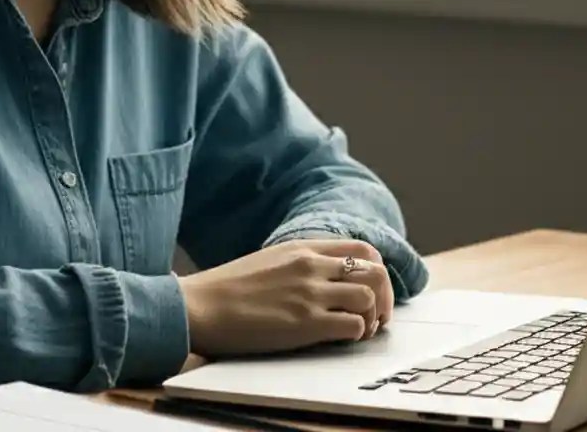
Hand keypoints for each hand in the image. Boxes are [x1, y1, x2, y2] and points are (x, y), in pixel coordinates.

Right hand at [177, 238, 394, 357]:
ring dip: (372, 317)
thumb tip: (325, 277)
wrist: (201, 306)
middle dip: (385, 296)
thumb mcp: (270, 260)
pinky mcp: (305, 322)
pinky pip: (353, 325)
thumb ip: (300, 263)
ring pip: (369, 297)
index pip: (362, 250)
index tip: (374, 289)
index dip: (377, 271)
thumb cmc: (227, 289)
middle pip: (375, 271)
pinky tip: (345, 338)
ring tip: (361, 329)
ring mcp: (309, 293)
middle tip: (379, 315)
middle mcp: (311, 266)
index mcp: (303, 248)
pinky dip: (358, 333)